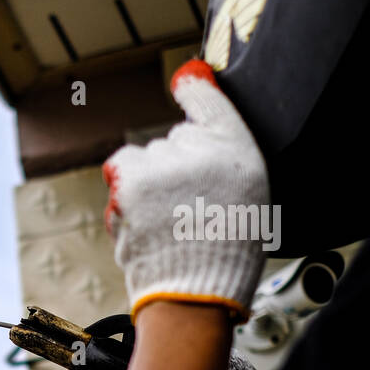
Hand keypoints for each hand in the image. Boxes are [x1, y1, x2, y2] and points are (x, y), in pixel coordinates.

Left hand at [103, 59, 269, 320]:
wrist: (194, 292)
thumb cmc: (224, 253)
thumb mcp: (248, 197)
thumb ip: (223, 154)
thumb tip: (192, 97)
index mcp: (240, 151)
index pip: (210, 100)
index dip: (195, 86)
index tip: (187, 78)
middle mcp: (203, 149)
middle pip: (175, 138)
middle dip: (175, 165)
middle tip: (186, 206)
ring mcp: (165, 162)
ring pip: (146, 154)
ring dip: (148, 178)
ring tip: (164, 217)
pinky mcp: (132, 179)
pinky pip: (122, 167)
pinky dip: (126, 187)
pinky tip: (142, 214)